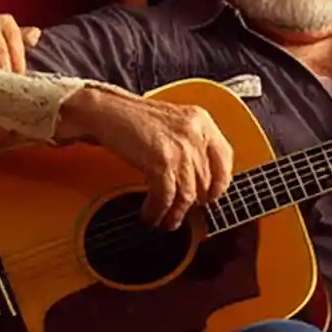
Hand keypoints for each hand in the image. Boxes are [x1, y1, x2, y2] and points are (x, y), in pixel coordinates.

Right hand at [60, 89, 234, 230]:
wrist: (106, 110)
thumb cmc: (134, 120)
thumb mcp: (173, 124)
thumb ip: (191, 145)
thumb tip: (202, 183)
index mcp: (202, 121)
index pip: (225, 159)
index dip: (218, 184)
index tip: (209, 198)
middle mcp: (195, 132)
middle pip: (206, 182)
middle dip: (192, 205)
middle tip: (180, 215)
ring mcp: (180, 146)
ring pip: (188, 194)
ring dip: (174, 214)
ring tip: (164, 221)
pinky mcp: (161, 159)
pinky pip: (166, 196)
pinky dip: (157, 210)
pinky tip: (150, 214)